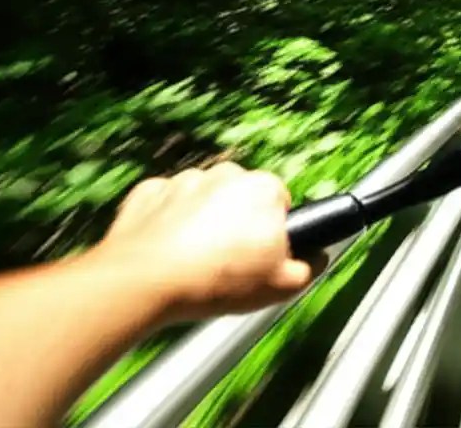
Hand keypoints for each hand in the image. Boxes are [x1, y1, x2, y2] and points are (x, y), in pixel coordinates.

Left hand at [92, 162, 323, 322]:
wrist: (144, 281)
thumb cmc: (216, 281)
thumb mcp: (282, 286)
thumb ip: (310, 267)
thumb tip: (316, 258)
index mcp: (263, 189)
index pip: (281, 205)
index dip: (274, 234)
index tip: (263, 257)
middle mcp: (225, 175)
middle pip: (242, 201)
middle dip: (239, 227)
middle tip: (231, 267)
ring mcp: (184, 181)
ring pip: (203, 203)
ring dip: (203, 226)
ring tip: (196, 267)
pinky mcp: (150, 193)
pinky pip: (168, 208)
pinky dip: (169, 227)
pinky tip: (169, 257)